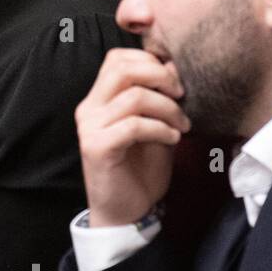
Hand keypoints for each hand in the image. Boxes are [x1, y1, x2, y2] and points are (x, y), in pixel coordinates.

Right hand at [75, 48, 189, 226]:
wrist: (126, 213)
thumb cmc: (140, 170)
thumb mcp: (155, 125)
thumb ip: (159, 98)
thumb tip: (174, 68)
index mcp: (99, 99)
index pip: (117, 58)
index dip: (150, 61)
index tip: (174, 83)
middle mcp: (89, 109)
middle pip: (121, 67)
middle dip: (160, 76)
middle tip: (181, 96)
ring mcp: (90, 128)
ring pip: (134, 97)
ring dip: (168, 109)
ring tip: (182, 126)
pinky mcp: (97, 148)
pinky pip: (134, 126)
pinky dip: (161, 129)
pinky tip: (172, 140)